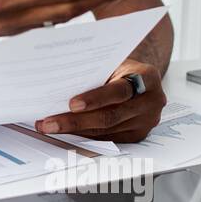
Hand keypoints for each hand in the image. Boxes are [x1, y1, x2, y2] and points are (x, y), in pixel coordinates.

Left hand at [36, 59, 166, 142]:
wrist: (140, 78)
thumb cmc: (121, 67)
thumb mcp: (113, 62)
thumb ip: (95, 72)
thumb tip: (57, 83)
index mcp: (147, 77)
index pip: (118, 91)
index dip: (94, 99)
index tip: (71, 104)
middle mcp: (151, 101)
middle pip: (110, 116)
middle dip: (75, 121)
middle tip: (49, 122)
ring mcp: (146, 121)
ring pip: (106, 131)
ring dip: (75, 130)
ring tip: (50, 126)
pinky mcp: (138, 135)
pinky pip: (108, 138)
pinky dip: (84, 135)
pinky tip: (66, 131)